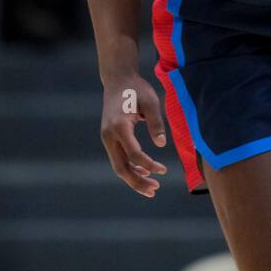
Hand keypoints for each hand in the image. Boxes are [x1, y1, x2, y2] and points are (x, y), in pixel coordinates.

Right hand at [100, 73, 167, 196]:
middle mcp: (109, 135)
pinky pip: (119, 158)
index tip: (163, 170)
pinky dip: (130, 167)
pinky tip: (144, 173)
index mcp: (119, 126)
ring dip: (133, 178)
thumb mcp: (151, 101)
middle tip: (155, 190)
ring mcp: (107, 138)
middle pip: (120, 167)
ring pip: (118, 165)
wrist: (118, 80)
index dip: (148, 164)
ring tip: (152, 188)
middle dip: (137, 182)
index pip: (133, 154)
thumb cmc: (137, 89)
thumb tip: (161, 144)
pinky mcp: (110, 138)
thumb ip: (156, 123)